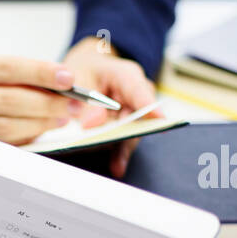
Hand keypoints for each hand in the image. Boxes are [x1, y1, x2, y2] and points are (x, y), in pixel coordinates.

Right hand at [0, 53, 77, 148]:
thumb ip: (10, 74)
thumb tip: (57, 84)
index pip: (5, 68)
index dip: (40, 72)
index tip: (67, 77)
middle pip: (9, 101)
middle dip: (48, 103)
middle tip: (74, 104)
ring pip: (5, 128)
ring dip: (40, 123)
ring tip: (62, 118)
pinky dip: (24, 139)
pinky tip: (40, 131)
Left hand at [61, 36, 159, 177]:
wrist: (84, 73)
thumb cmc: (84, 71)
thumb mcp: (78, 81)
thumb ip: (84, 102)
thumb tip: (91, 124)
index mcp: (126, 75)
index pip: (139, 89)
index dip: (148, 105)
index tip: (159, 119)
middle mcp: (135, 94)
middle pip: (138, 116)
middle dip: (128, 132)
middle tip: (115, 144)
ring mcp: (132, 111)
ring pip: (133, 131)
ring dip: (123, 147)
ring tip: (117, 164)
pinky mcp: (125, 126)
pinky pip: (124, 140)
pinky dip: (119, 153)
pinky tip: (117, 166)